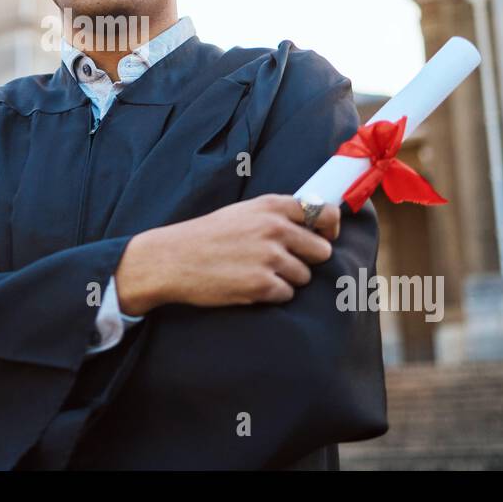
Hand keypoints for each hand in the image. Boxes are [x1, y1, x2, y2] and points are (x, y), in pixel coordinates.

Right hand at [114, 194, 340, 313]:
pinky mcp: (261, 285)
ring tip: (257, 273)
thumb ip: (276, 215)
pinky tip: (248, 285)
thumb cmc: (207, 236)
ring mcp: (269, 257)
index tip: (326, 237)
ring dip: (286, 279)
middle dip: (306, 260)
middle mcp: (274, 229)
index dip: (330, 229)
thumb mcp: (243, 212)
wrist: (172, 259)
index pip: (324, 213)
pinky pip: (286, 295)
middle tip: (281, 263)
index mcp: (271, 206)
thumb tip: (313, 225)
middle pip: (321, 251)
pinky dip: (272, 295)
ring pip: (304, 276)